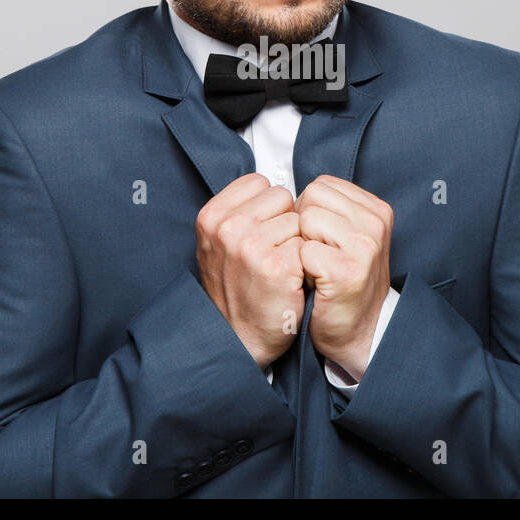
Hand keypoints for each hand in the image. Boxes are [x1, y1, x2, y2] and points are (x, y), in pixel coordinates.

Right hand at [196, 173, 305, 369]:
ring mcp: (252, 246)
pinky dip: (304, 262)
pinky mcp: (277, 266)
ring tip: (280, 267)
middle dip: (284, 221)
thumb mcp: (219, 242)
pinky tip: (290, 280)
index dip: (268, 207)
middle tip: (271, 252)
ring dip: (296, 242)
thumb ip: (239, 210)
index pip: (260, 183)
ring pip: (298, 220)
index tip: (260, 232)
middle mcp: (229, 228)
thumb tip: (274, 184)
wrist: (238, 337)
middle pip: (283, 197)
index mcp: (212, 216)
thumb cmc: (234, 288)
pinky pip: (307, 244)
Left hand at [295, 174, 392, 380]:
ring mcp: (363, 247)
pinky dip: (301, 269)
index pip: (321, 185)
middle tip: (316, 255)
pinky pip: (303, 251)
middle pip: (311, 197)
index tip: (321, 239)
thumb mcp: (349, 236)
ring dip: (302, 246)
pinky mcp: (346, 271)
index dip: (308, 211)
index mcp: (376, 210)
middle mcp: (374, 224)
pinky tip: (316, 284)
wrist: (361, 332)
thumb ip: (331, 209)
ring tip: (317, 268)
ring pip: (306, 220)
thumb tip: (289, 193)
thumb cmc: (345, 282)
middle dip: (303, 225)